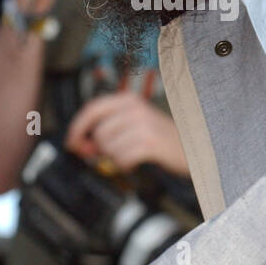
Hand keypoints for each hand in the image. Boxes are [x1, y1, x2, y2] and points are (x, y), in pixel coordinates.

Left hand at [65, 92, 189, 175]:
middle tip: (115, 153)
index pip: (92, 109)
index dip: (77, 128)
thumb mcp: (132, 126)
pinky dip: (125, 165)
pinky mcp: (150, 142)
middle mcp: (135, 108)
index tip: (71, 143)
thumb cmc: (160, 139)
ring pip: (109, 147)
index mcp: (128, 100)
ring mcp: (144, 124)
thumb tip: (80, 144)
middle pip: (99, 133)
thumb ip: (106, 131)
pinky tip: (134, 163)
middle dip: (101, 149)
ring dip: (116, 158)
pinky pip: (122, 158)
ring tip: (131, 156)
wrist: (194, 147)